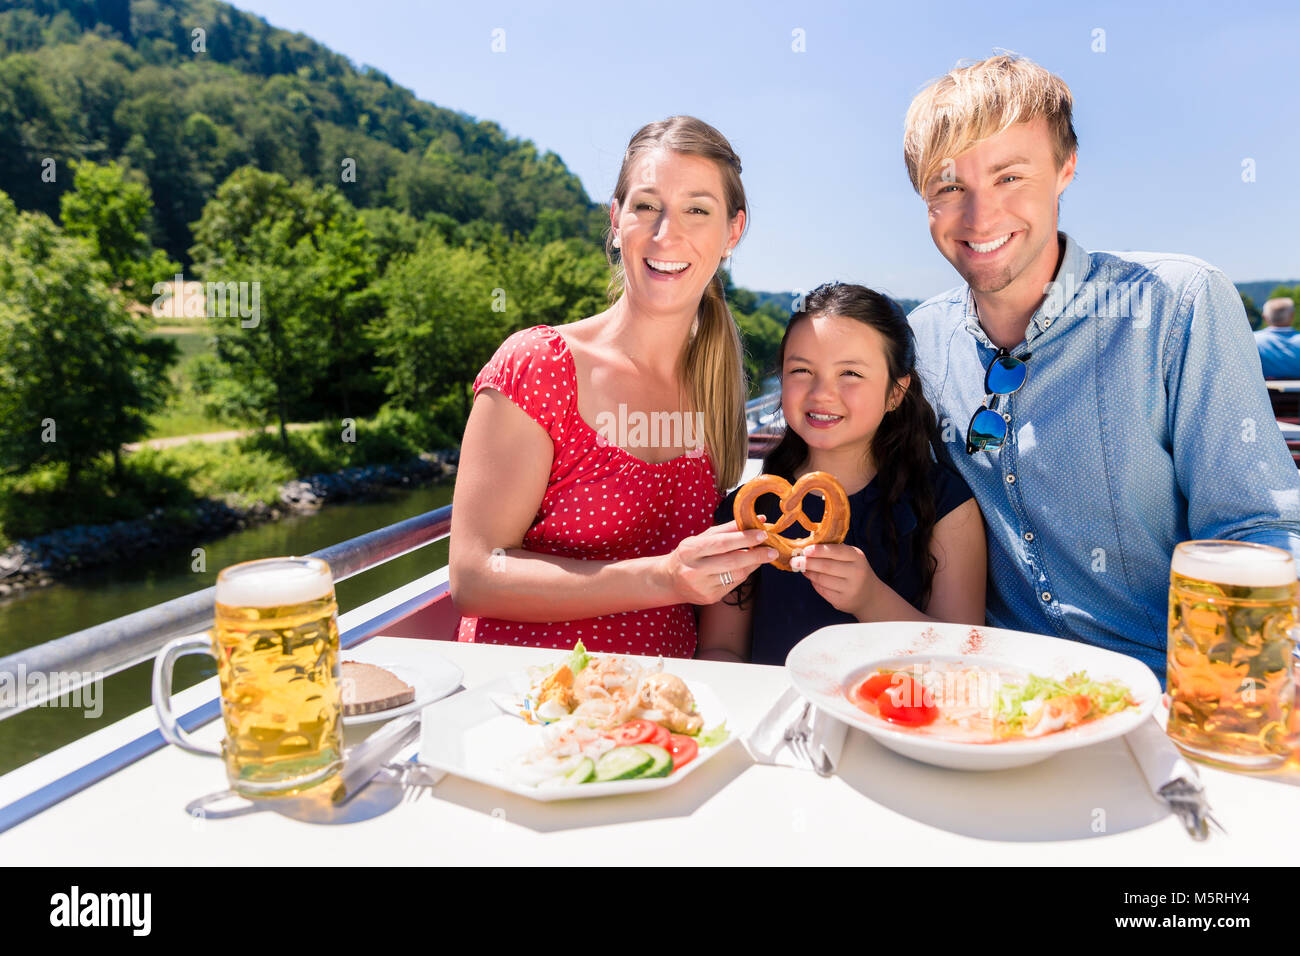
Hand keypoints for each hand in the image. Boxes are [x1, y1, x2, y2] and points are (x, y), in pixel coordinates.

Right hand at [660, 519, 777, 604]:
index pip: (721, 543)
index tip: (762, 534)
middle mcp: (694, 570)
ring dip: (753, 565)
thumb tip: (758, 519)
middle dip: (756, 555)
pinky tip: (747, 567)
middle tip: (772, 550)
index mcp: (690, 550)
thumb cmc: (689, 554)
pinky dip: (744, 574)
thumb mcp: (702, 537)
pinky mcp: (710, 598)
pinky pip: (734, 585)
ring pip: (736, 575)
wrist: (670, 580)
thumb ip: (729, 528)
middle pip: (732, 562)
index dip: (744, 538)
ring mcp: (702, 586)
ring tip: (762, 556)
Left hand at [790, 542, 878, 617]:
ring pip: (822, 579)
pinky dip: (814, 583)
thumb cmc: (854, 570)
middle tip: (794, 561)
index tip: (805, 550)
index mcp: (857, 557)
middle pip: (826, 566)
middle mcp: (856, 572)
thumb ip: (833, 550)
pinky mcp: (843, 601)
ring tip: (801, 568)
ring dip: (809, 573)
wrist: (869, 595)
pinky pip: (823, 591)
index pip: (837, 551)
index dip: (819, 550)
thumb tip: (806, 544)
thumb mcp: (850, 558)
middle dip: (808, 563)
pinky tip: (811, 578)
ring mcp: (850, 588)